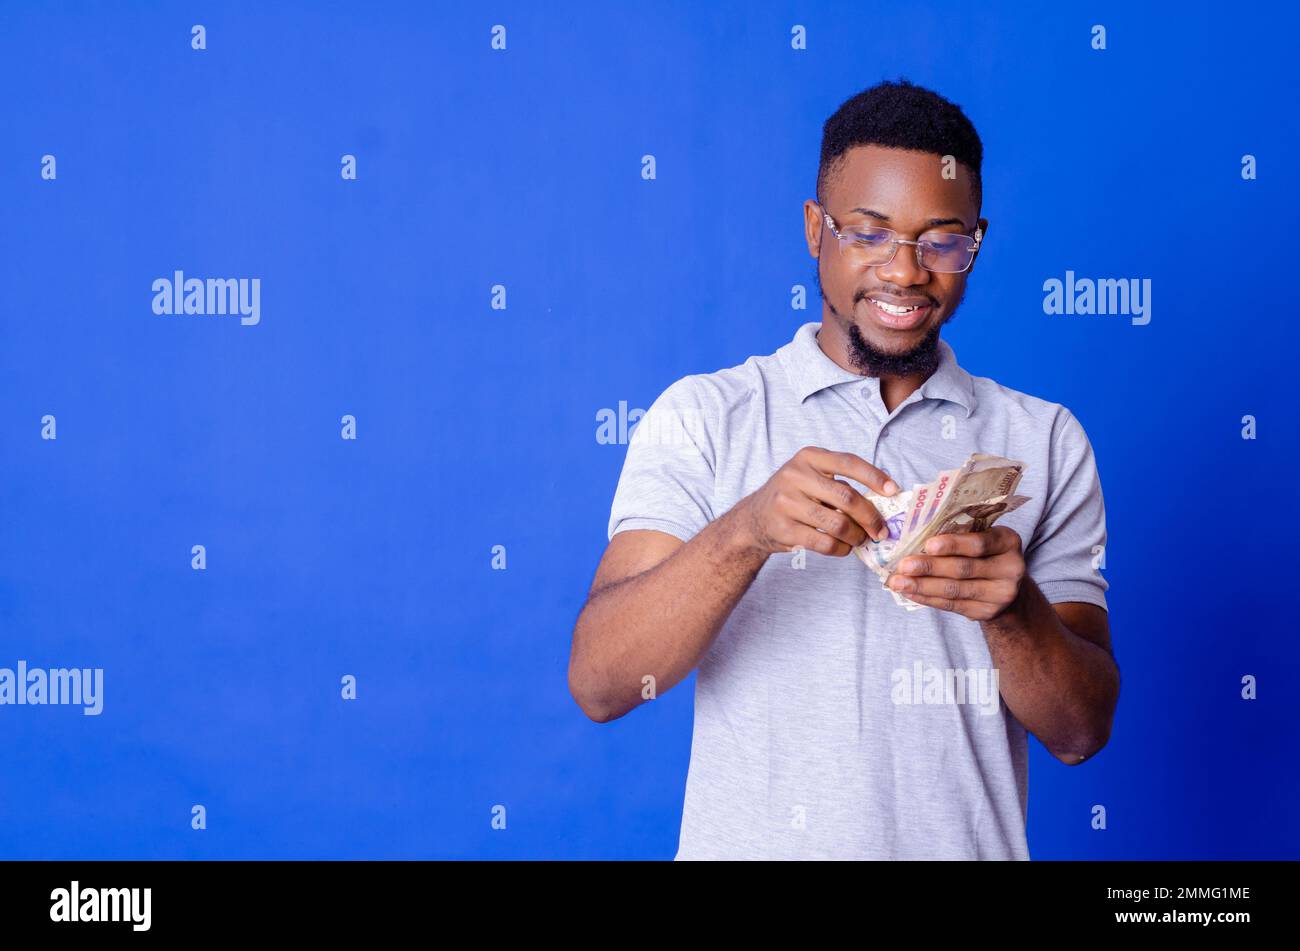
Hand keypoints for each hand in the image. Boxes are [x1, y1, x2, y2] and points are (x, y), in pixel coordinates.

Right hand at [733, 446, 899, 556]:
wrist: (754, 519)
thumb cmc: (793, 496)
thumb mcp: (810, 478)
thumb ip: (839, 484)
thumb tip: (883, 501)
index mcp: (808, 457)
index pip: (848, 462)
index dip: (874, 477)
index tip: (894, 490)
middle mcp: (795, 476)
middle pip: (847, 497)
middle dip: (870, 517)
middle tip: (881, 531)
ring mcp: (787, 503)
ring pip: (838, 523)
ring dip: (856, 536)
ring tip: (860, 540)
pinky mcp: (784, 529)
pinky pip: (824, 543)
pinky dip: (841, 549)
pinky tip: (844, 548)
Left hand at [885, 526, 1025, 620]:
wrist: (1007, 586)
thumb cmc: (985, 552)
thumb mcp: (982, 535)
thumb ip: (960, 533)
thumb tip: (915, 534)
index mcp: (1008, 541)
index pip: (980, 543)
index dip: (953, 545)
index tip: (928, 545)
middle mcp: (1010, 568)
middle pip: (963, 569)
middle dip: (929, 567)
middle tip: (903, 565)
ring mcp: (1000, 594)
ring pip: (954, 590)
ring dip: (922, 586)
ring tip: (897, 581)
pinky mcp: (986, 612)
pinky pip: (951, 605)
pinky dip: (927, 598)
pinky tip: (909, 592)